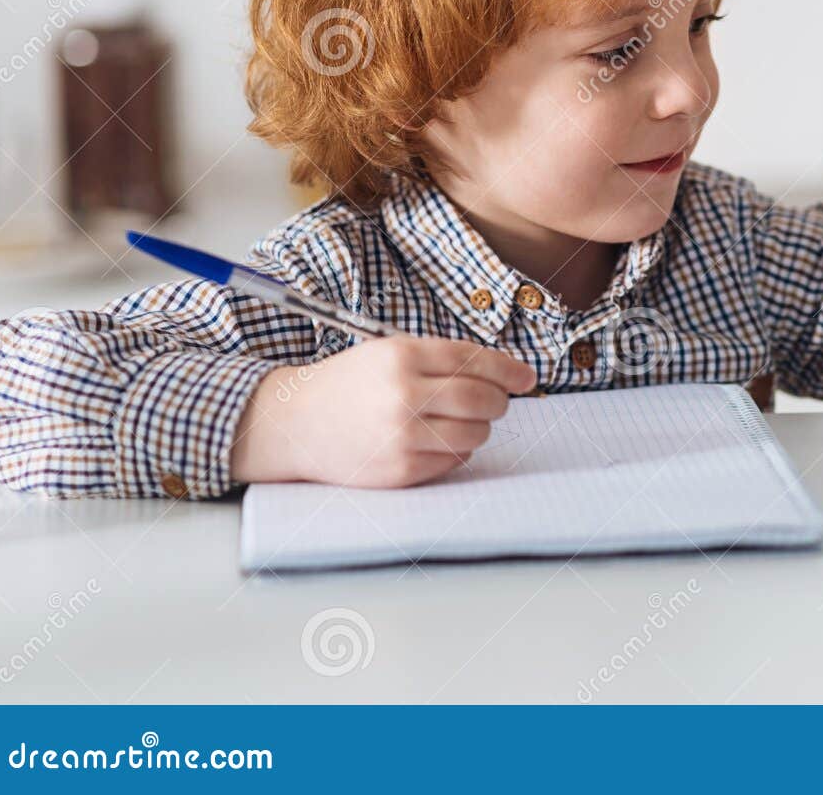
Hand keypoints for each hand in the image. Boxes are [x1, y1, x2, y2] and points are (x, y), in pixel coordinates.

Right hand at [231, 336, 536, 487]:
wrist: (295, 423)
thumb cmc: (348, 384)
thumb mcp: (389, 353)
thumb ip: (441, 359)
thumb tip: (503, 374)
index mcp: (402, 356)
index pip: (474, 361)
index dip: (509, 370)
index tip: (528, 378)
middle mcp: (403, 395)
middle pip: (482, 399)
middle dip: (500, 401)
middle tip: (499, 401)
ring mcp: (402, 436)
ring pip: (475, 434)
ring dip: (480, 427)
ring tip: (460, 421)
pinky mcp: (400, 470)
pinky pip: (454, 462)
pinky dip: (457, 451)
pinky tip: (437, 440)